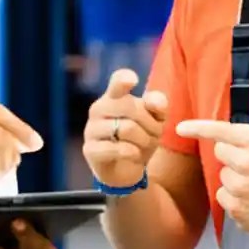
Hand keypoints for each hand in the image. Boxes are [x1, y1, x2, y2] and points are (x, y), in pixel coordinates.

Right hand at [82, 69, 167, 186]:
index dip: (124, 79)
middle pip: (130, 107)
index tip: (133, 80)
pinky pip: (116, 148)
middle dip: (150, 123)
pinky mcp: (90, 149)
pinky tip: (134, 155)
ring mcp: (91, 129)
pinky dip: (132, 153)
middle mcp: (99, 108)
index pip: (117, 81)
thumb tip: (156, 103)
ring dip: (144, 140)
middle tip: (156, 134)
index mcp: (114, 96)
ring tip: (144, 146)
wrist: (126, 170)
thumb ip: (158, 107)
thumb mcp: (155, 121)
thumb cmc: (140, 138)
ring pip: (126, 128)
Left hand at [175, 119, 248, 239]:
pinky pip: (223, 196)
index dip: (196, 128)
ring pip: (221, 176)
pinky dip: (234, 198)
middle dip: (231, 156)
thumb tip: (223, 133)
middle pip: (219, 152)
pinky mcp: (235, 209)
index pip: (219, 130)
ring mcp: (239, 188)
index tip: (180, 128)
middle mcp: (245, 163)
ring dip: (233, 178)